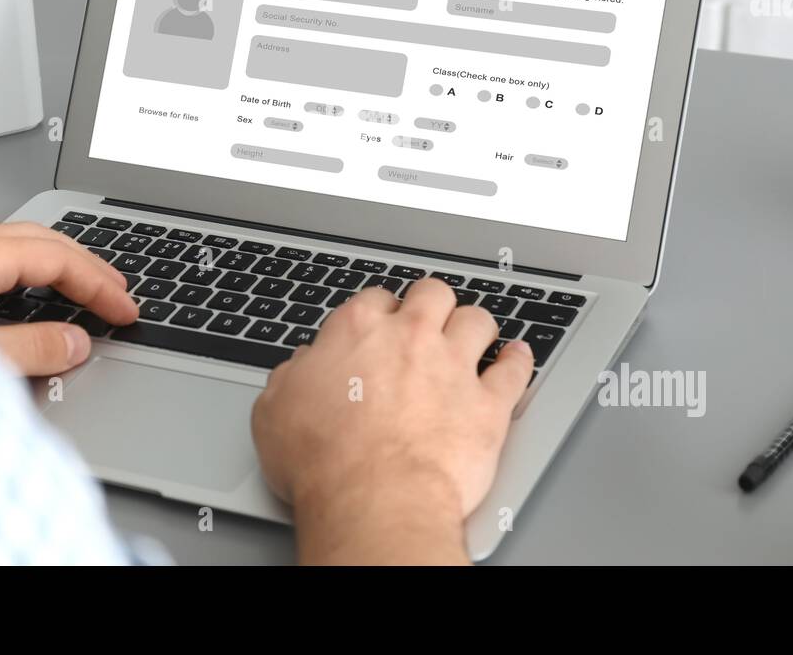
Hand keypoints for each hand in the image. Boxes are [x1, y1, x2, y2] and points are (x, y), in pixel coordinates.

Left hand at [0, 222, 137, 375]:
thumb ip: (28, 350)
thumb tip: (75, 343)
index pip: (59, 258)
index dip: (101, 284)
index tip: (127, 311)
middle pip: (43, 239)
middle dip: (88, 264)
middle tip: (120, 292)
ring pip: (17, 244)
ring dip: (59, 263)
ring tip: (86, 288)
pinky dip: (29, 270)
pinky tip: (29, 293)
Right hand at [251, 278, 533, 564]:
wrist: (373, 499)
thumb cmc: (324, 461)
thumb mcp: (275, 411)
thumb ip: (292, 378)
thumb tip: (300, 368)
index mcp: (357, 331)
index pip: (375, 299)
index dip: (380, 311)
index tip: (381, 325)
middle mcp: (411, 337)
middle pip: (433, 294)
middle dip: (431, 303)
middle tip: (428, 319)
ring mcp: (454, 367)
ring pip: (478, 321)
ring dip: (475, 326)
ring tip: (474, 334)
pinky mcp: (488, 404)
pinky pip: (515, 371)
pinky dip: (518, 362)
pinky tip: (516, 358)